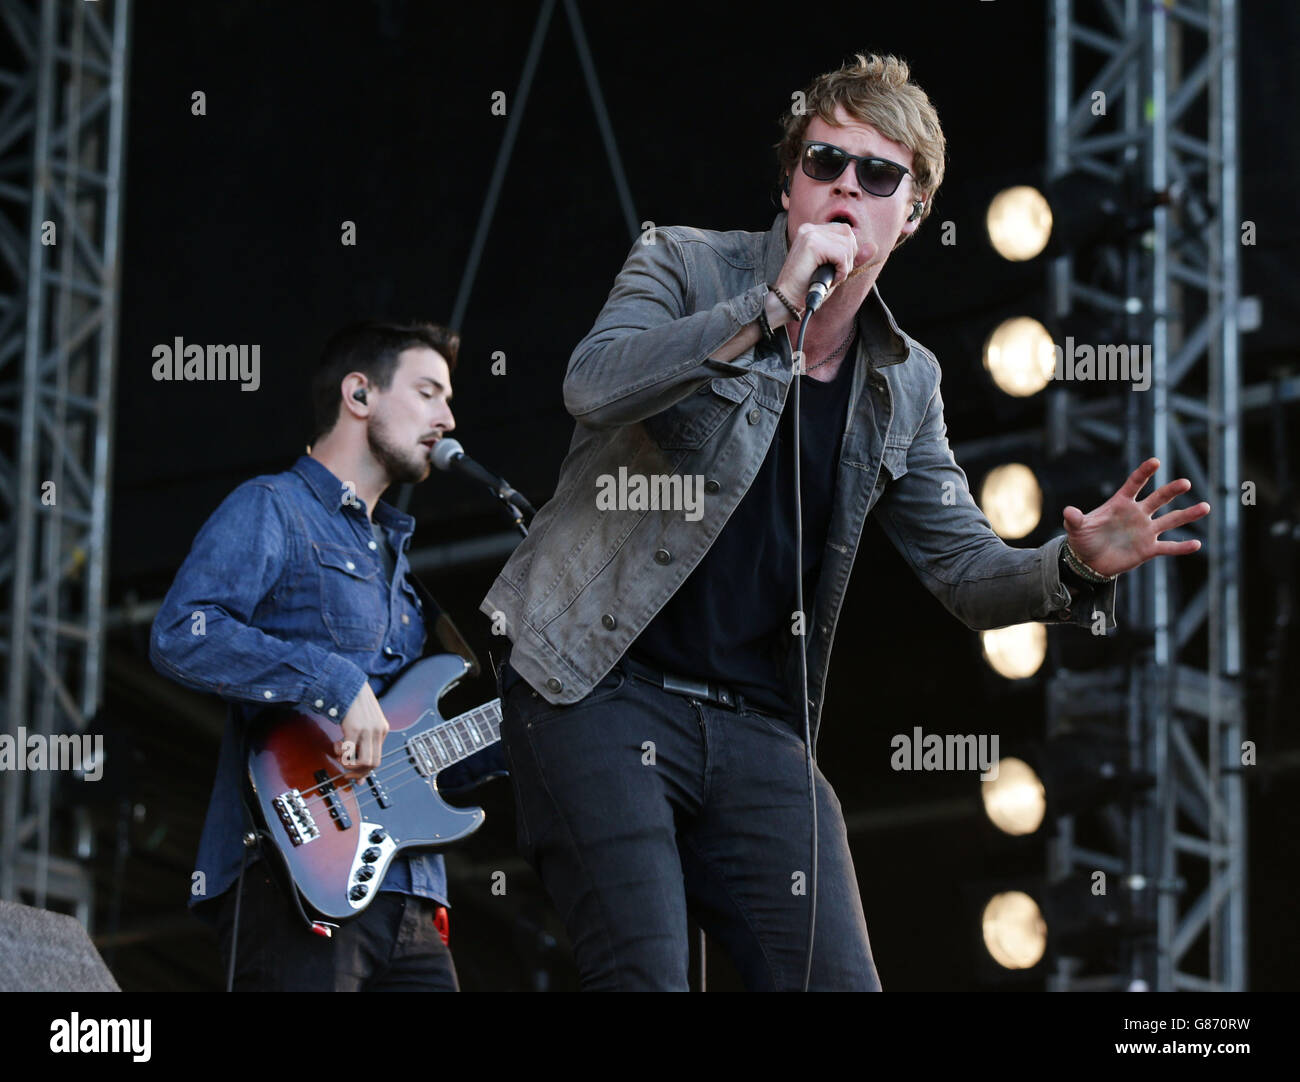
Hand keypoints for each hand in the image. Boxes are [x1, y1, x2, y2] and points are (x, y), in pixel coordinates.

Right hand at [335, 681, 388, 777]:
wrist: (346, 683)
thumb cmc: (353, 702)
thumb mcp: (365, 720)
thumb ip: (364, 737)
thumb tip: (359, 757)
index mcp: (383, 729)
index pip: (378, 758)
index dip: (365, 771)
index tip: (356, 777)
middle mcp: (378, 731)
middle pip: (374, 764)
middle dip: (358, 773)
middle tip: (346, 772)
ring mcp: (367, 731)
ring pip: (365, 763)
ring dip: (349, 766)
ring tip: (340, 754)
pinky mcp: (354, 729)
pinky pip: (350, 753)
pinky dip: (341, 755)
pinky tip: (337, 745)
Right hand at [773, 221, 858, 311]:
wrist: (787, 300)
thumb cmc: (807, 287)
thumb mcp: (834, 269)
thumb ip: (852, 257)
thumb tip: (873, 246)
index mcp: (812, 230)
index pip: (846, 231)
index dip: (848, 253)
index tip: (834, 269)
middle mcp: (810, 228)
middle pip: (849, 235)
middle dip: (848, 259)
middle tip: (833, 275)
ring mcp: (810, 234)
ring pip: (847, 245)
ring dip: (844, 267)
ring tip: (830, 278)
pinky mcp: (812, 244)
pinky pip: (841, 255)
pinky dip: (841, 270)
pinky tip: (830, 279)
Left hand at [1062, 457, 1210, 578]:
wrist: (1089, 561)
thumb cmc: (1083, 539)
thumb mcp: (1075, 528)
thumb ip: (1074, 519)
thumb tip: (1068, 511)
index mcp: (1121, 504)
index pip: (1134, 484)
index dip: (1143, 473)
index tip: (1154, 462)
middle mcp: (1138, 514)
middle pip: (1158, 499)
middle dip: (1171, 491)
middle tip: (1186, 483)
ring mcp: (1146, 531)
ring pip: (1171, 520)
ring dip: (1187, 515)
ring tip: (1205, 507)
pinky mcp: (1149, 549)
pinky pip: (1168, 547)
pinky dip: (1181, 547)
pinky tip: (1197, 545)